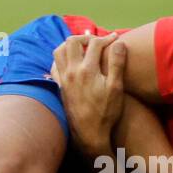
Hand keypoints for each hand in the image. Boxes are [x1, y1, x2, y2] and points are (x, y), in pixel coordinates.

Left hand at [51, 33, 125, 157]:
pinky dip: (61, 57)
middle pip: (72, 41)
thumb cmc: (106, 112)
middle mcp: (71, 71)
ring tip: (84, 47)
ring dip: (70, 45)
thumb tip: (118, 43)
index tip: (116, 39)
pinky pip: (54, 65)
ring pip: (59, 51)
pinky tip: (71, 61)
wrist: (89, 134)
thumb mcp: (116, 88)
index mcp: (87, 70)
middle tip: (98, 41)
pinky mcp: (59, 87)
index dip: (107, 38)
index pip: (95, 43)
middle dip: (86, 37)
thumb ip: (117, 63)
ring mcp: (63, 79)